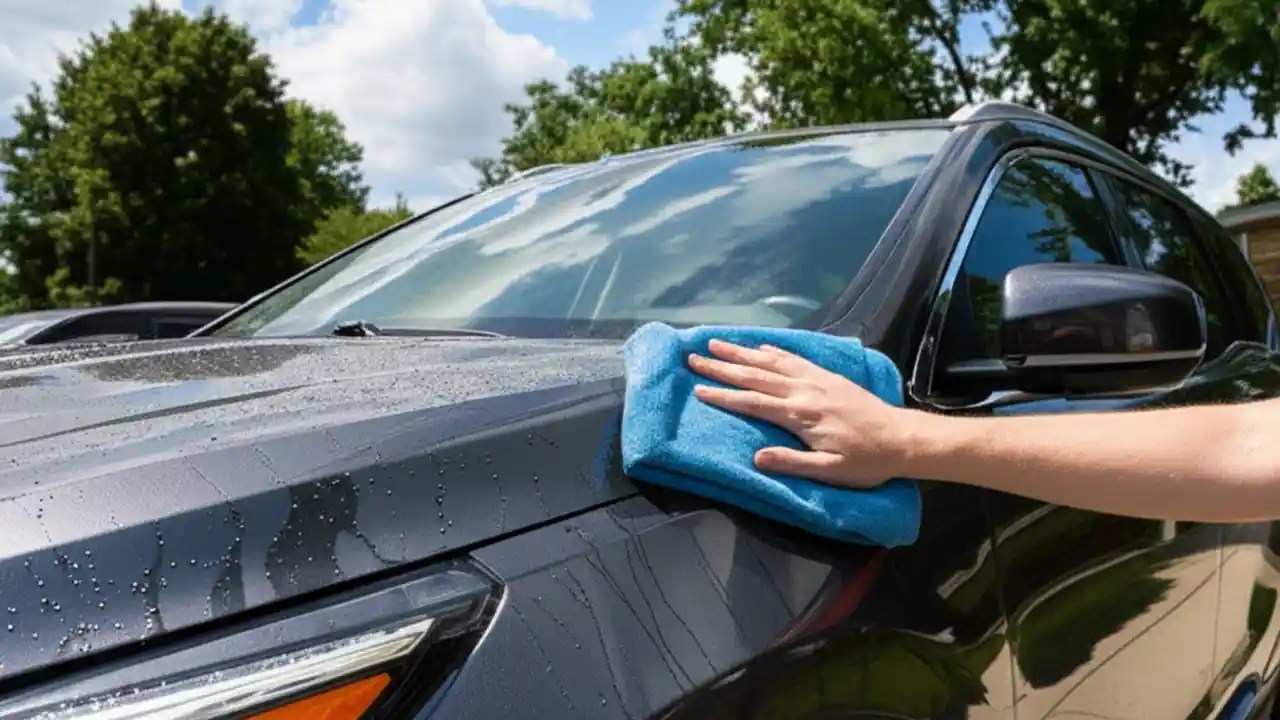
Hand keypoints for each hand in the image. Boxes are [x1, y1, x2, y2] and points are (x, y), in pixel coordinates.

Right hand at [688, 339, 919, 487]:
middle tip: (694, 357)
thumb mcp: (829, 471)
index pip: (752, 402)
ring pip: (771, 361)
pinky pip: (794, 358)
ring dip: (742, 352)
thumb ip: (792, 463)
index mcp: (800, 415)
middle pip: (755, 375)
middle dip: (723, 366)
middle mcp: (804, 390)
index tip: (698, 389)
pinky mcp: (828, 376)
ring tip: (716, 343)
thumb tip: (756, 458)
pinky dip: (773, 350)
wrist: (902, 438)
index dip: (723, 395)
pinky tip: (760, 345)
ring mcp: (816, 379)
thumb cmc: (866, 462)